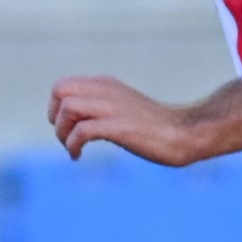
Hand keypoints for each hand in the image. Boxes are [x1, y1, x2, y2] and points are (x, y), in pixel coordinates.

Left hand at [48, 74, 201, 165]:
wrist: (186, 133)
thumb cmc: (155, 126)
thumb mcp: (122, 107)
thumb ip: (101, 106)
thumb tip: (78, 121)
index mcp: (105, 84)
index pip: (62, 85)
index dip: (56, 108)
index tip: (66, 128)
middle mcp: (106, 91)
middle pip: (59, 89)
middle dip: (55, 116)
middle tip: (65, 136)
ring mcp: (113, 108)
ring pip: (68, 108)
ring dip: (63, 133)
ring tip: (73, 149)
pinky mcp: (120, 127)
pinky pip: (83, 131)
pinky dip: (73, 145)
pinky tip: (78, 156)